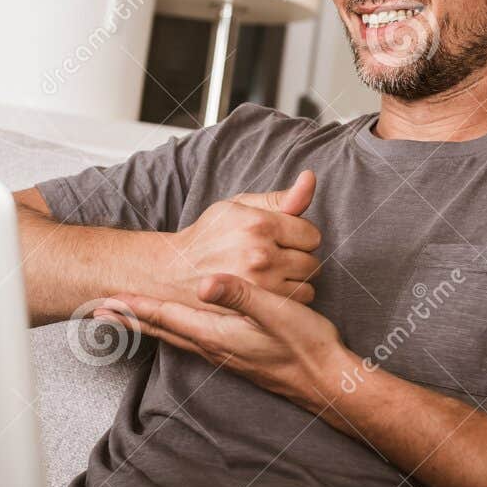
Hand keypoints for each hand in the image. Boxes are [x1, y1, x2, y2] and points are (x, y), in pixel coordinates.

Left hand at [100, 273, 352, 411]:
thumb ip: (240, 296)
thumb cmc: (306, 347)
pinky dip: (172, 330)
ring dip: (149, 325)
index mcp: (218, 335)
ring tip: (127, 317)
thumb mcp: (276, 313)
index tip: (107, 300)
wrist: (328, 383)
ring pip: (175, 337)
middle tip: (99, 311)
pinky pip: (191, 341)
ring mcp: (224, 355)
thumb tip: (204, 283)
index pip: (167, 317)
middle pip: (163, 329)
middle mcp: (214, 348)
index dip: (137, 307)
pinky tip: (176, 327)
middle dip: (131, 319)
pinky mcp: (235, 357)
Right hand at [164, 172, 321, 305]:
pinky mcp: (256, 308)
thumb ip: (280, 198)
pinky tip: (270, 290)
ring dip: (296, 280)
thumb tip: (310, 177)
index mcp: (258, 225)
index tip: (281, 239)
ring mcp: (259, 286)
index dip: (298, 236)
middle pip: (312, 261)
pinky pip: (295, 303)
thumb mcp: (239, 207)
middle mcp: (260, 255)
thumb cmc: (210, 236)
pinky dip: (289, 298)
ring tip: (272, 274)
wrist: (175, 271)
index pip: (312, 235)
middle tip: (273, 257)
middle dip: (298, 258)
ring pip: (308, 284)